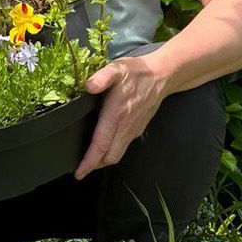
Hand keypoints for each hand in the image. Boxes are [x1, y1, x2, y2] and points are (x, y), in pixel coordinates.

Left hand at [74, 57, 167, 179]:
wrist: (161, 76)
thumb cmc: (137, 72)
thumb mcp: (117, 68)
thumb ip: (102, 77)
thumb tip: (89, 86)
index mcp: (116, 113)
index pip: (101, 144)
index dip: (89, 161)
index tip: (79, 172)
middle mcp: (125, 126)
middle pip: (110, 156)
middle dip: (94, 166)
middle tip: (81, 169)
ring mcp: (133, 130)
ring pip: (117, 154)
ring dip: (103, 161)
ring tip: (90, 161)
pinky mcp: (138, 129)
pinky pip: (123, 146)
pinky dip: (112, 151)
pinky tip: (105, 145)